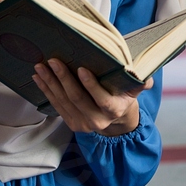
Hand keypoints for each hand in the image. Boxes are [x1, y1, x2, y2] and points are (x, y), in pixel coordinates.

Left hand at [33, 58, 150, 135]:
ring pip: (63, 102)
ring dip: (50, 83)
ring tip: (41, 66)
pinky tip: (39, 78)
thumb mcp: (134, 90)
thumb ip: (140, 83)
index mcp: (114, 111)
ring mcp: (83, 124)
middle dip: (63, 79)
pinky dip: (46, 91)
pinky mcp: (72, 123)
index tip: (81, 68)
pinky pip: (56, 106)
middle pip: (77, 99)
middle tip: (53, 61)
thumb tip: (147, 78)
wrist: (116, 120)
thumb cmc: (123, 97)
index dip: (91, 85)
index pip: (102, 99)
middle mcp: (98, 121)